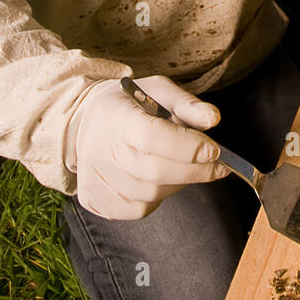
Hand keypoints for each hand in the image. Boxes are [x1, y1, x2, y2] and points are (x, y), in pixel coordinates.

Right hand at [64, 75, 227, 220]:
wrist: (84, 121)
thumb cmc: (130, 104)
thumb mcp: (158, 90)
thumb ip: (187, 104)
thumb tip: (213, 118)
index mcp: (116, 116)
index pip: (152, 137)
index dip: (187, 147)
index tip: (214, 150)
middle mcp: (100, 149)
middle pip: (155, 172)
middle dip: (195, 171)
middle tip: (216, 165)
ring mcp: (94, 178)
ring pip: (151, 194)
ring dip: (177, 183)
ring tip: (182, 166)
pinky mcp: (93, 199)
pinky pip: (138, 209)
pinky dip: (157, 198)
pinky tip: (158, 179)